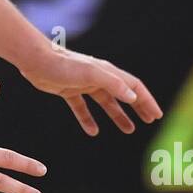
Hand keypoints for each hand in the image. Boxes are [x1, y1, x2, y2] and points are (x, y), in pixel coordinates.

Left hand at [19, 44, 162, 136]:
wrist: (35, 60)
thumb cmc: (63, 65)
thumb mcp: (91, 74)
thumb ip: (112, 84)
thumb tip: (133, 97)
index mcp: (107, 73)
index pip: (134, 87)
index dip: (147, 101)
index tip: (156, 116)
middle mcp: (98, 77)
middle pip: (123, 94)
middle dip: (138, 108)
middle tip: (149, 121)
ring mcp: (83, 84)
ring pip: (105, 102)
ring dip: (118, 115)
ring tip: (129, 130)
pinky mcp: (68, 90)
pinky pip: (82, 107)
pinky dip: (88, 119)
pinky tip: (92, 132)